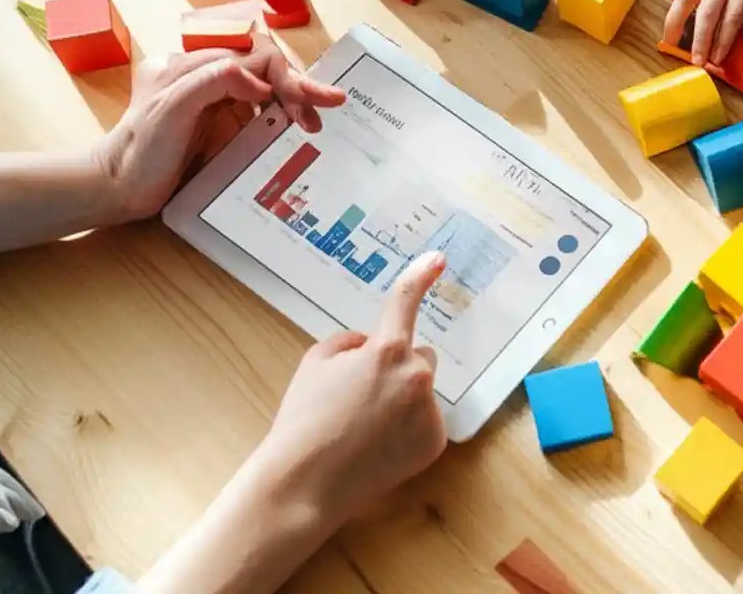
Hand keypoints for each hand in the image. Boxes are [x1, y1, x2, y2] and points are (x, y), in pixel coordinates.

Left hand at [93, 34, 345, 220]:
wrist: (115, 189)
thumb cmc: (140, 153)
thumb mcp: (172, 108)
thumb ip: (215, 81)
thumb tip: (262, 85)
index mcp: (191, 65)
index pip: (255, 58)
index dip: (287, 79)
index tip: (307, 109)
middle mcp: (202, 76)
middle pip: (263, 68)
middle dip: (298, 87)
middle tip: (325, 113)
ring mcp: (209, 99)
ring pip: (263, 86)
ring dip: (293, 100)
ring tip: (312, 125)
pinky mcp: (213, 123)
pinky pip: (254, 109)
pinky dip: (279, 114)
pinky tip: (292, 129)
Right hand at [254, 252, 448, 524]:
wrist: (306, 483)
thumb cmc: (304, 419)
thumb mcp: (314, 363)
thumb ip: (350, 343)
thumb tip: (369, 345)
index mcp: (386, 351)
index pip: (405, 302)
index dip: (420, 277)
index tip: (438, 259)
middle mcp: (416, 377)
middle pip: (419, 356)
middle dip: (398, 365)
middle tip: (362, 391)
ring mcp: (429, 412)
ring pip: (421, 391)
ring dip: (403, 397)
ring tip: (364, 425)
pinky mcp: (435, 442)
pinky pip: (426, 421)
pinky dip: (408, 428)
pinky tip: (378, 444)